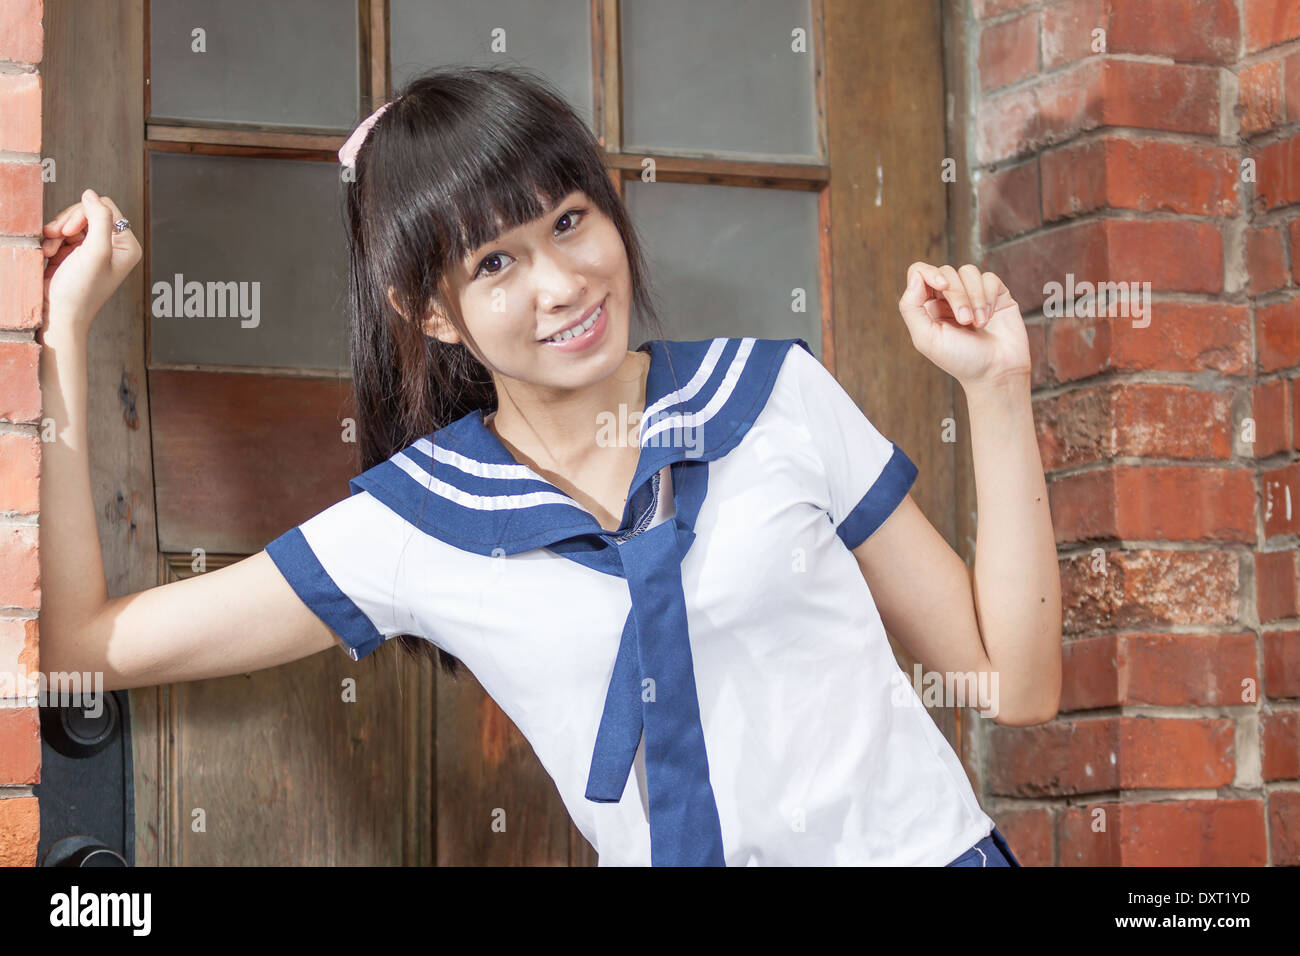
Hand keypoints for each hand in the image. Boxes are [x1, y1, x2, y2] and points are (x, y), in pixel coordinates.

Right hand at [42, 188, 142, 336]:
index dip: (84, 214)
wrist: (59, 313)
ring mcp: (95, 248)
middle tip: (56, 237)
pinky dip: (52, 240)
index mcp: (128, 245)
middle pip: (88, 211)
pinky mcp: (77, 252)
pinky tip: (48, 253)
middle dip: (67, 223)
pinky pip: (62, 231)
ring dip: (57, 231)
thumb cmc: (80, 290)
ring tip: (50, 249)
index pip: (106, 207)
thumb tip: (92, 194)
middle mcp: (115, 246)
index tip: (71, 232)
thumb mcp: (94, 251)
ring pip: (72, 220)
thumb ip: (99, 219)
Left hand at [896, 262, 1031, 390]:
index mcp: (927, 306)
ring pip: (968, 271)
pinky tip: (989, 317)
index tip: (942, 286)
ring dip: (974, 297)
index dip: (929, 273)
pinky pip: (989, 277)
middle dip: (957, 294)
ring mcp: (972, 294)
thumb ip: (911, 307)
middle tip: (965, 320)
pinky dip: (988, 297)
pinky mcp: (995, 293)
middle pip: (946, 272)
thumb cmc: (959, 359)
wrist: (996, 371)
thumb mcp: (926, 338)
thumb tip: (916, 276)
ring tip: (978, 323)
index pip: (919, 273)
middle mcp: (947, 297)